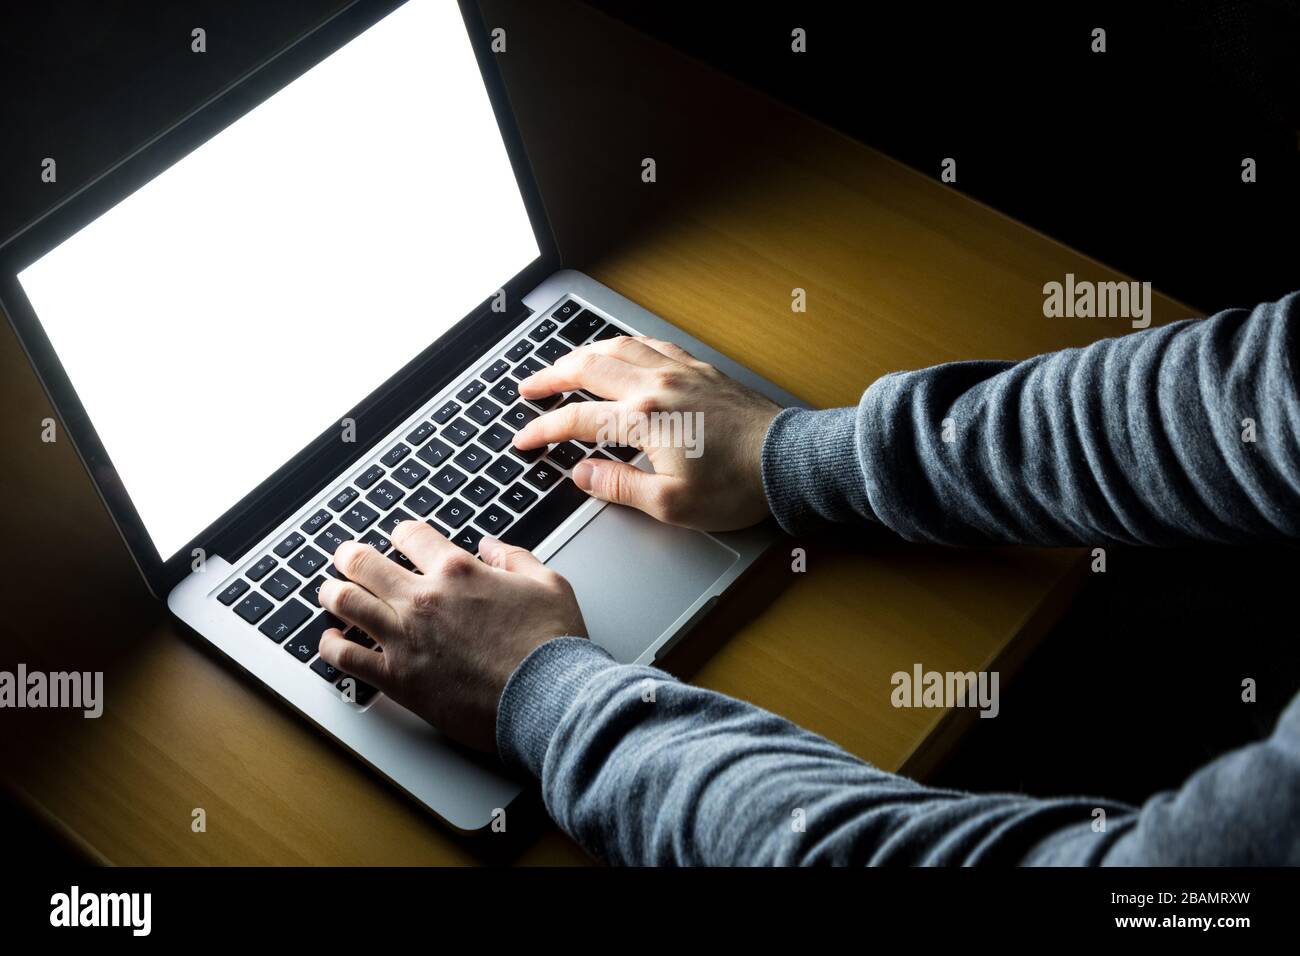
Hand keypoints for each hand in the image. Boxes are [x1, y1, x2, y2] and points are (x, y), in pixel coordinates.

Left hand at [315, 523, 585, 751]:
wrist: (547, 698)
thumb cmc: (551, 645)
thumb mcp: (548, 583)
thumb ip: (515, 558)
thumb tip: (491, 546)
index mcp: (457, 571)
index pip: (410, 535)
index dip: (401, 534)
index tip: (399, 539)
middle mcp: (423, 599)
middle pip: (362, 563)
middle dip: (349, 557)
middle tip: (346, 558)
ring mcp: (404, 638)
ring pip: (344, 603)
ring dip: (332, 593)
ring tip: (330, 592)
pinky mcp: (397, 678)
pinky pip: (345, 657)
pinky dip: (330, 646)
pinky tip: (330, 641)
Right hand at [513, 335, 781, 530]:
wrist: (787, 462)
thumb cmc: (735, 486)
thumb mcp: (671, 504)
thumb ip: (619, 486)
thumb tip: (583, 474)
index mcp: (643, 418)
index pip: (577, 419)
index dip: (543, 430)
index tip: (524, 441)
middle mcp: (656, 386)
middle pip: (588, 368)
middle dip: (550, 376)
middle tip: (527, 387)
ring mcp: (680, 372)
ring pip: (618, 348)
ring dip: (583, 353)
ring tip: (564, 364)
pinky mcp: (700, 370)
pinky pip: (651, 345)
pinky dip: (625, 345)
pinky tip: (621, 351)